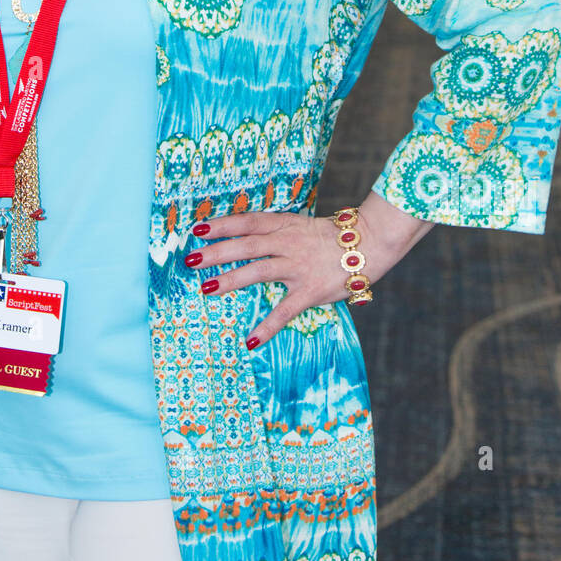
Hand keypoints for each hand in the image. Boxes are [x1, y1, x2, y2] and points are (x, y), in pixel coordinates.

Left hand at [188, 193, 433, 348]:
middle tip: (191, 259)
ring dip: (231, 280)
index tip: (198, 228)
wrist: (369, 244)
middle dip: (217, 252)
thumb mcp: (300, 226)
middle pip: (246, 245)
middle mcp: (288, 243)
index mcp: (285, 225)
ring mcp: (298, 267)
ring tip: (207, 289)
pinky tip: (251, 339)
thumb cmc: (331, 238)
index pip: (248, 221)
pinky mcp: (310, 291)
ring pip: (259, 271)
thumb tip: (246, 238)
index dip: (223, 224)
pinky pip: (285, 310)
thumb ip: (276, 233)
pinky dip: (268, 326)